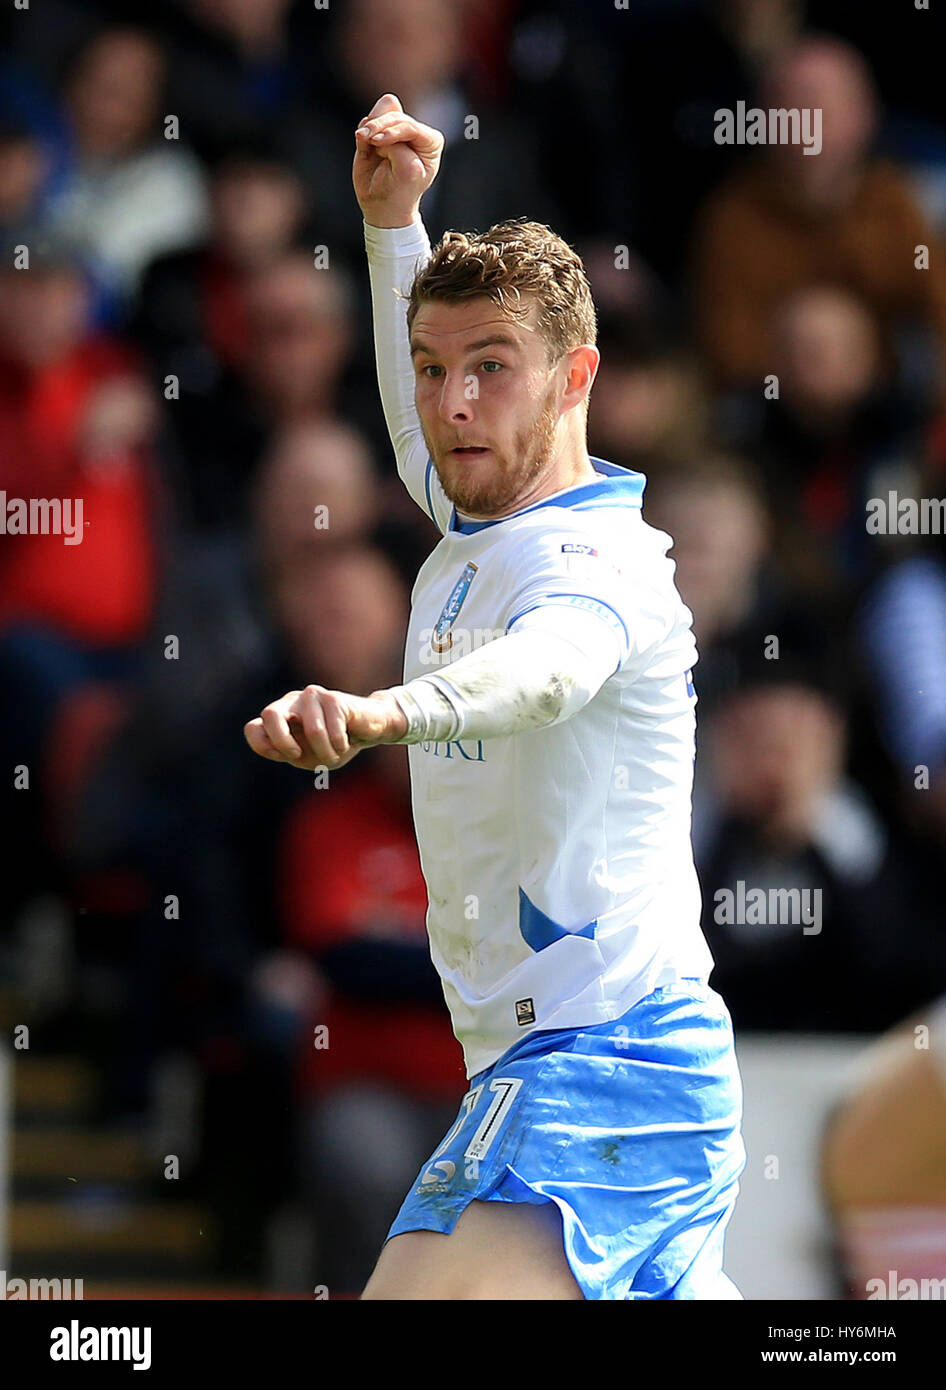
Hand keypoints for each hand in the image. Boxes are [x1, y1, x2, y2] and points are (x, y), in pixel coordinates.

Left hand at [244, 685, 407, 771]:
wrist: (367, 729)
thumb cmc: (333, 745)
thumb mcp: (307, 757)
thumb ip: (287, 752)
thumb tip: (276, 746)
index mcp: (280, 718)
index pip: (254, 728)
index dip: (262, 745)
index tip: (281, 758)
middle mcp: (291, 702)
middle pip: (270, 714)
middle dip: (282, 740)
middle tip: (298, 755)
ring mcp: (311, 696)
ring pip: (313, 731)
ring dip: (326, 753)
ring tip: (335, 755)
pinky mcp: (333, 697)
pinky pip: (334, 730)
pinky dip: (340, 745)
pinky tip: (347, 741)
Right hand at [353, 92, 443, 228]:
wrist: (382, 206)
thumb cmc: (399, 192)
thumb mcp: (407, 172)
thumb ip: (396, 147)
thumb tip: (376, 130)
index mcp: (430, 142)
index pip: (411, 126)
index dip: (395, 132)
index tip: (380, 141)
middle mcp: (415, 133)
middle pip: (395, 116)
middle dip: (380, 128)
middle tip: (368, 141)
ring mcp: (396, 131)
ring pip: (382, 112)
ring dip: (370, 125)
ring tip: (362, 139)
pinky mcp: (378, 132)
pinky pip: (368, 120)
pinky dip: (363, 129)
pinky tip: (362, 140)